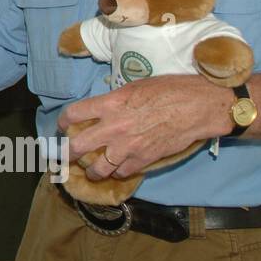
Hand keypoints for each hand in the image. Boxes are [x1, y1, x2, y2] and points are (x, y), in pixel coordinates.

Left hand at [58, 74, 232, 181]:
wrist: (198, 107)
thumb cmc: (170, 90)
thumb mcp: (136, 87)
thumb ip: (115, 100)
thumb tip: (104, 107)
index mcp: (110, 103)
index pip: (74, 114)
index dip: (64, 121)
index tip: (63, 126)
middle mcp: (114, 126)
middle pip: (78, 145)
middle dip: (68, 152)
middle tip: (67, 154)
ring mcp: (128, 146)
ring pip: (97, 168)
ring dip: (92, 170)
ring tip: (91, 170)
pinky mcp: (143, 159)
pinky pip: (122, 172)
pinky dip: (118, 172)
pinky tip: (118, 169)